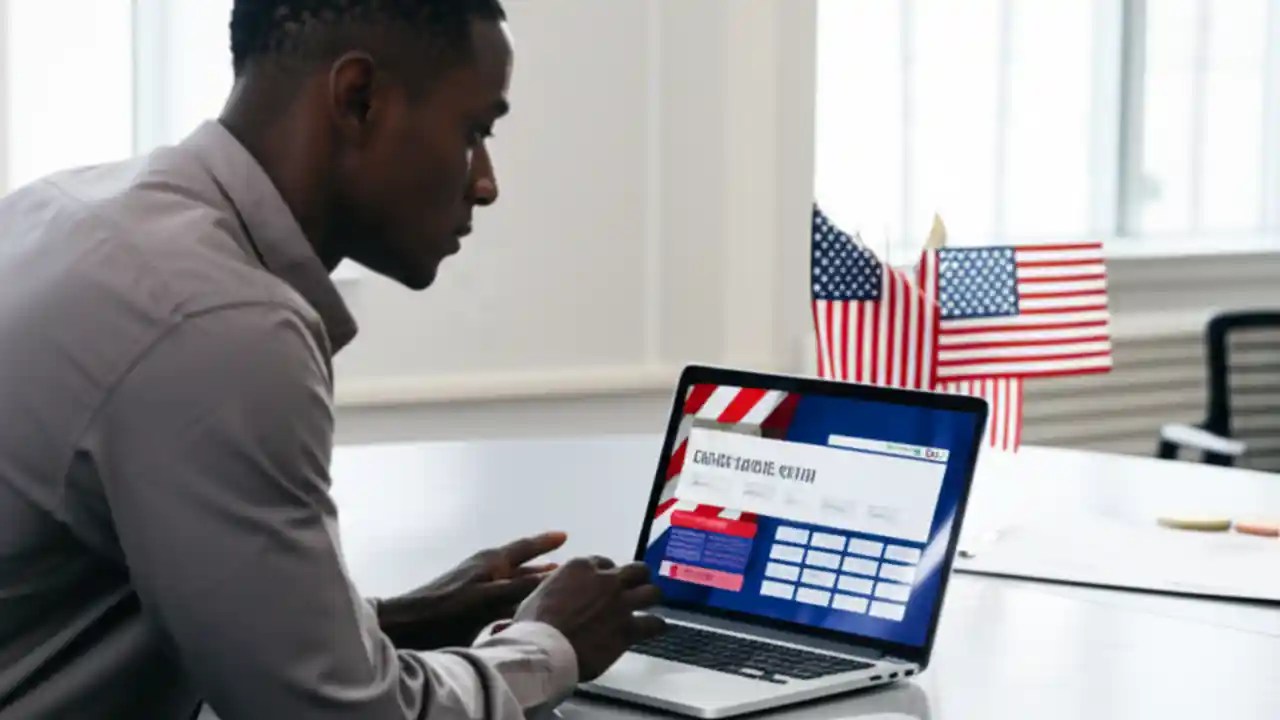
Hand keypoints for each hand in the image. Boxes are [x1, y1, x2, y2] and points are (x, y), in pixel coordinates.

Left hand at [377, 531, 565, 649]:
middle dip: (541, 566)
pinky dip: (514, 600)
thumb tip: (552, 575)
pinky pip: (500, 597)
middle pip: (520, 565)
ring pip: (510, 582)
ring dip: (528, 583)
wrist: (405, 626)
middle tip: (562, 565)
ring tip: (546, 584)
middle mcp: (485, 570)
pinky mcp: (468, 604)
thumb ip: (519, 587)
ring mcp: (475, 586)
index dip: (546, 543)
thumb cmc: (446, 611)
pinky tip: (516, 610)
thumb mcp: (488, 597)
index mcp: (491, 562)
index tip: (564, 536)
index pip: (525, 548)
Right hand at [514, 557, 665, 680]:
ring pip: (651, 592)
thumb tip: (555, 595)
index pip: (603, 562)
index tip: (605, 581)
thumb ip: (555, 589)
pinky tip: (657, 627)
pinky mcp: (629, 628)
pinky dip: (657, 626)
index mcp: (581, 567)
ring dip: (650, 598)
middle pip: (635, 570)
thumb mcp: (538, 594)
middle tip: (636, 585)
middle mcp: (605, 580)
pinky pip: (654, 623)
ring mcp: (620, 603)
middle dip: (637, 578)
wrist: (544, 649)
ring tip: (650, 602)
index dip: (606, 573)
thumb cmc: (534, 625)